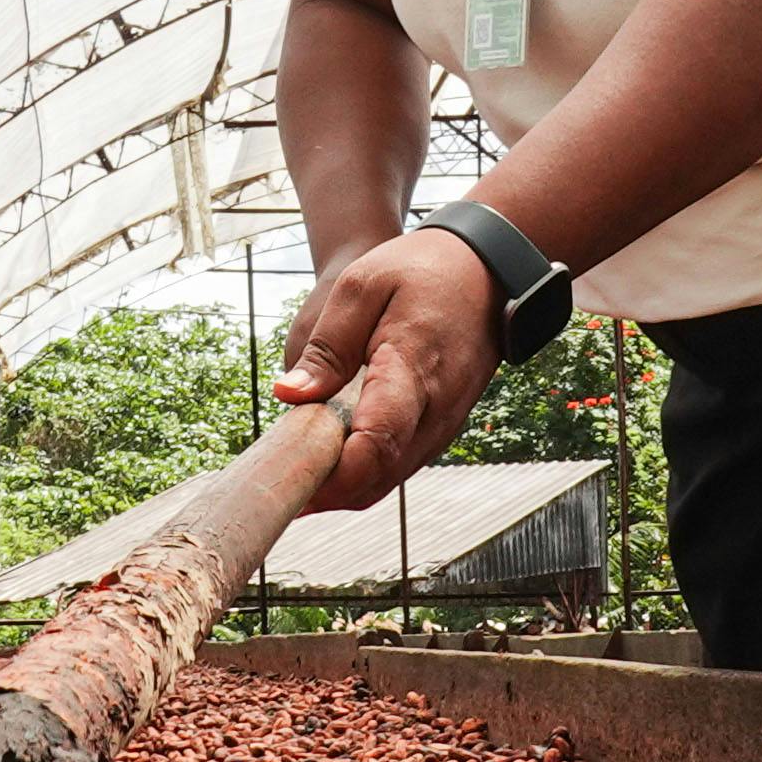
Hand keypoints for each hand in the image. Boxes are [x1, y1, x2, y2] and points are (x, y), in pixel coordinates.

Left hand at [275, 228, 501, 512]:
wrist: (484, 271)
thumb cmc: (419, 271)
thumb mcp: (361, 287)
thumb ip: (327, 346)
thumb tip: (289, 395)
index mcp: (412, 371)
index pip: (376, 442)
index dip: (334, 474)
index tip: (290, 480)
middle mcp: (436, 410)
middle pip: (378, 476)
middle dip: (327, 491)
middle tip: (277, 487)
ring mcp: (444, 424)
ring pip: (388, 479)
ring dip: (342, 487)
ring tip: (295, 475)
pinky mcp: (443, 428)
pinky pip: (399, 465)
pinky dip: (363, 473)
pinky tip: (329, 460)